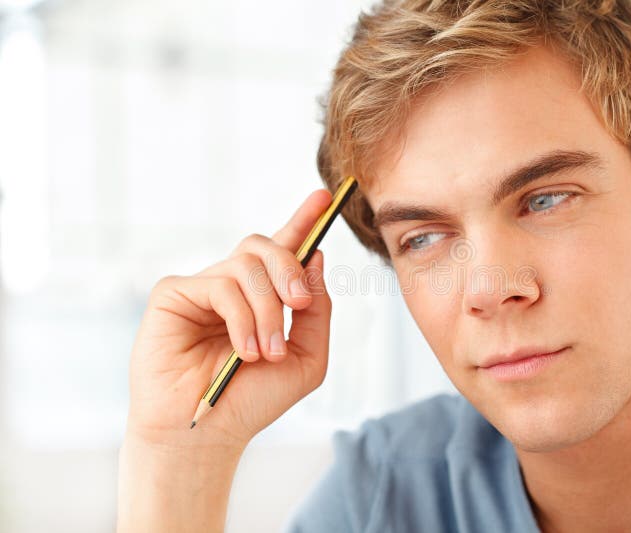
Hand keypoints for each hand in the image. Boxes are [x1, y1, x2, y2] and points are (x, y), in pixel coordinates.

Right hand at [125, 189, 333, 450]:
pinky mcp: (174, 293)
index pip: (286, 248)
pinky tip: (241, 352)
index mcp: (265, 296)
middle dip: (290, 270)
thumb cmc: (254, 399)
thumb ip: (318, 309)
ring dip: (266, 311)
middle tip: (299, 306)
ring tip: (266, 352)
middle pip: (265, 245)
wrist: (207, 432)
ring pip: (246, 265)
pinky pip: (220, 284)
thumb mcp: (306, 357)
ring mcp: (203, 287)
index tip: (327, 197)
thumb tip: (315, 257)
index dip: (304, 220)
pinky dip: (240, 318)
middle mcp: (234, 285)